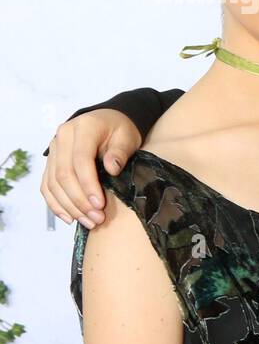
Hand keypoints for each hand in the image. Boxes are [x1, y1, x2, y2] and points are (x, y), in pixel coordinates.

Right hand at [41, 110, 141, 228]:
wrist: (108, 121)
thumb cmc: (120, 130)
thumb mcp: (127, 137)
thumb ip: (120, 152)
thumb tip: (112, 168)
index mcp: (82, 128)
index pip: (80, 160)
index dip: (88, 184)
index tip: (99, 204)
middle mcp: (61, 138)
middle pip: (63, 174)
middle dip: (79, 201)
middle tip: (97, 218)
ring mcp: (53, 150)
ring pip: (52, 183)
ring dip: (69, 206)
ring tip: (88, 222)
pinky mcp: (50, 162)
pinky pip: (46, 186)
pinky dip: (56, 204)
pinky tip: (70, 218)